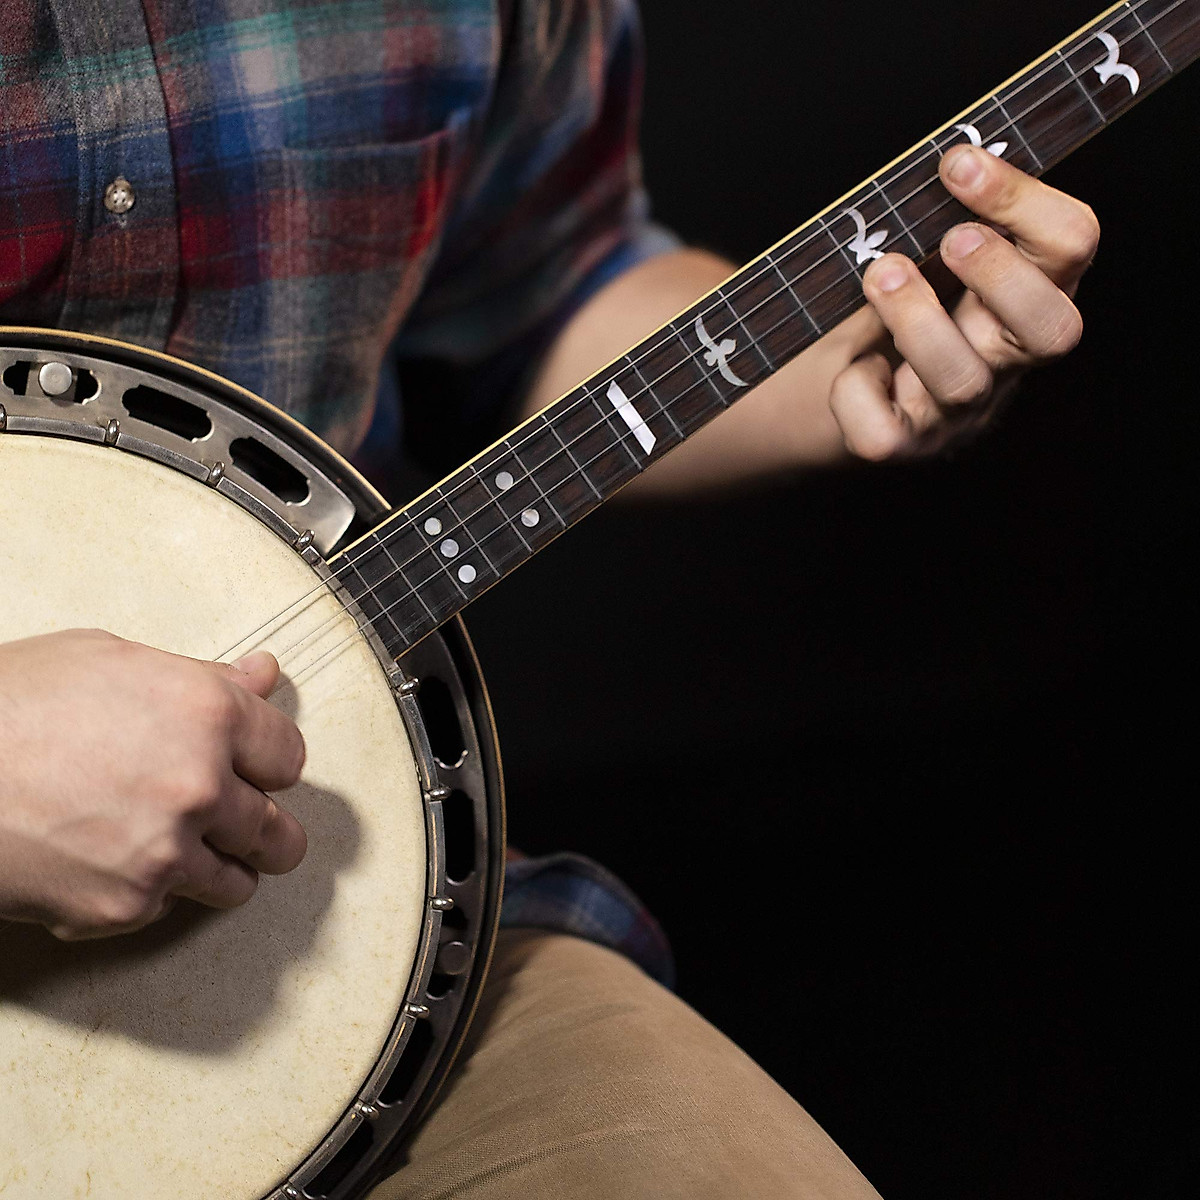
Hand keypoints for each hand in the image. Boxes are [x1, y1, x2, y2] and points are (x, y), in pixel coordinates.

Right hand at [0, 630, 306, 939]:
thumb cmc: (7, 705)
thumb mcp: (110, 660)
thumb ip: (204, 677)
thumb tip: (263, 674)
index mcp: (208, 715)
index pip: (289, 758)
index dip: (267, 764)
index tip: (252, 770)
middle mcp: (200, 786)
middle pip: (278, 831)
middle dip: (261, 828)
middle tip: (237, 823)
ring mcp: (166, 853)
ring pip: (238, 881)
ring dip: (217, 866)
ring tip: (175, 845)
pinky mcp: (125, 906)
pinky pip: (168, 907)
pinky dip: (148, 890)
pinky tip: (110, 858)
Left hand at [829, 143, 1098, 459]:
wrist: (834, 375)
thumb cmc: (894, 296)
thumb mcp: (924, 245)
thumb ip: (941, 212)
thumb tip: (944, 162)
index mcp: (1027, 290)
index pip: (1071, 245)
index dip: (1025, 202)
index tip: (958, 165)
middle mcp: (1006, 357)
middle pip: (1053, 330)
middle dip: (1002, 276)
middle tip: (951, 239)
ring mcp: (957, 409)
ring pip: (962, 380)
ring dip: (918, 320)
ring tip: (879, 275)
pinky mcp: (903, 443)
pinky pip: (885, 432)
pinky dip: (857, 392)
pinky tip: (852, 365)